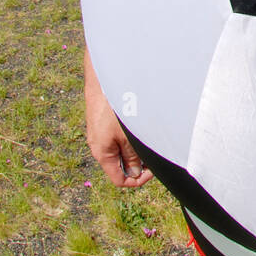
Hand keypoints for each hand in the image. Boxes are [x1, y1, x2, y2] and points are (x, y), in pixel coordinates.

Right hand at [84, 45, 152, 187]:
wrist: (105, 75)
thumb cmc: (117, 105)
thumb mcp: (129, 135)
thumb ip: (133, 157)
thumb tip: (135, 175)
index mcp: (102, 152)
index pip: (119, 180)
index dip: (138, 181)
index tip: (154, 170)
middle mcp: (99, 144)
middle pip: (121, 164)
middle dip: (140, 163)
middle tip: (156, 153)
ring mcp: (101, 131)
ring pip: (122, 148)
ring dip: (138, 147)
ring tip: (151, 136)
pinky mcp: (104, 119)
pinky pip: (120, 134)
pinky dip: (133, 135)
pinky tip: (144, 123)